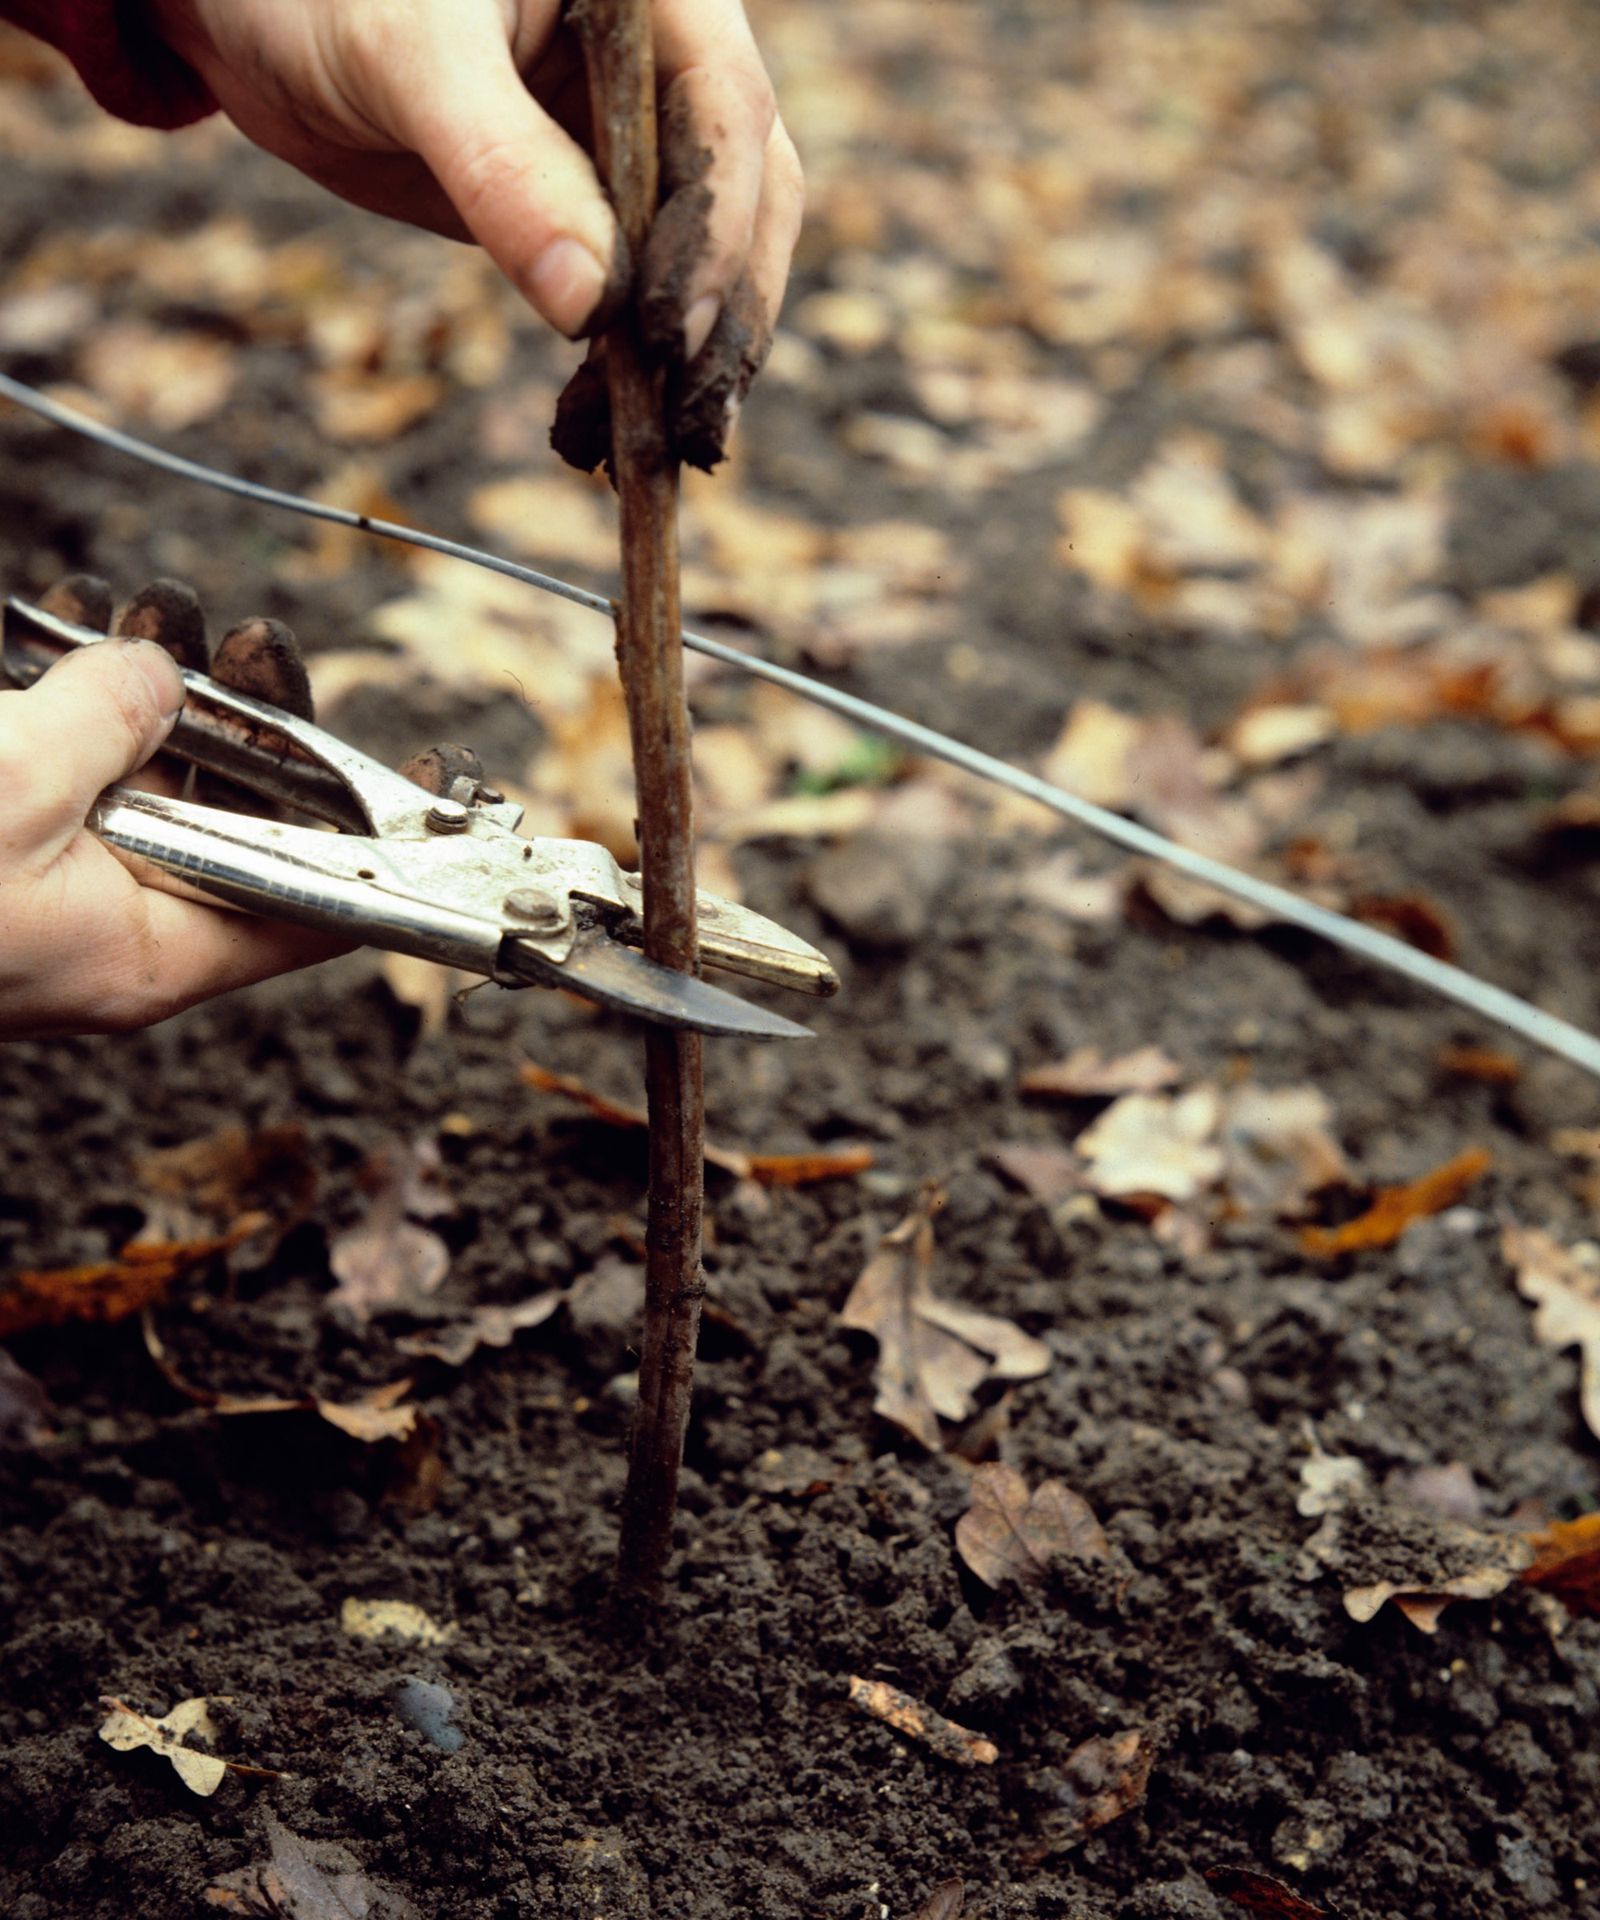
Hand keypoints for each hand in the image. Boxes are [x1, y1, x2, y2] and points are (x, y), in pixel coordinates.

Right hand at [0, 636, 338, 1037]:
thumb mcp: (17, 787)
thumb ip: (104, 723)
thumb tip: (153, 677)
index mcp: (153, 952)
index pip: (311, 907)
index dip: (375, 836)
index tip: (428, 774)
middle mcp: (115, 932)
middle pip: (230, 819)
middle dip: (246, 718)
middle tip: (254, 644)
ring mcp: (54, 892)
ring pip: (141, 783)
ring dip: (154, 691)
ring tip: (158, 610)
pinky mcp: (0, 852)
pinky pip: (64, 776)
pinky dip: (74, 704)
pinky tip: (78, 626)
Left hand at [148, 0, 803, 458]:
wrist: (256, 10)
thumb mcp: (408, 57)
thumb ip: (504, 168)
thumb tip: (594, 308)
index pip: (728, 112)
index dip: (716, 228)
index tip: (671, 332)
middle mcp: (669, 62)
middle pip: (748, 197)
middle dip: (723, 315)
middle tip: (685, 425)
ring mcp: (639, 141)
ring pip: (709, 259)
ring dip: (687, 361)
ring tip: (648, 450)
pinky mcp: (595, 208)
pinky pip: (639, 293)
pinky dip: (629, 366)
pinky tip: (600, 429)